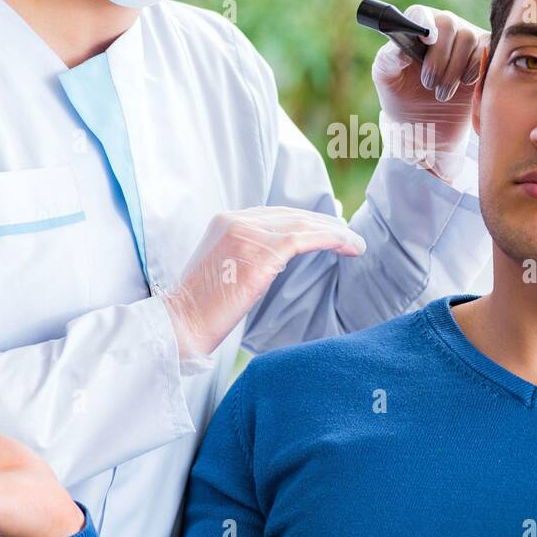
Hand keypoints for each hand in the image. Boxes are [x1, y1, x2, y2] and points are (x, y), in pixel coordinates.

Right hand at [162, 205, 367, 360]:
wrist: (181, 323)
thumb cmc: (201, 309)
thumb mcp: (223, 269)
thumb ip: (247, 255)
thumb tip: (277, 260)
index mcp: (225, 220)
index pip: (275, 214)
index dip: (305, 220)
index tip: (328, 228)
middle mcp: (236, 220)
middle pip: (291, 215)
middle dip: (324, 224)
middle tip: (348, 234)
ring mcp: (246, 233)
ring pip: (302, 224)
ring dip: (334, 233)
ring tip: (355, 244)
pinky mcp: (260, 252)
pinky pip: (304, 238)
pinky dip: (331, 240)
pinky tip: (349, 247)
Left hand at [371, 4, 486, 182]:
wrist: (427, 123)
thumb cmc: (402, 95)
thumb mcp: (387, 78)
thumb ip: (389, 58)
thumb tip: (400, 47)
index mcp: (415, 27)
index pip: (419, 14)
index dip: (424, 24)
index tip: (426, 41)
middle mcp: (442, 28)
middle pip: (447, 23)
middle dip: (438, 57)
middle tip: (428, 83)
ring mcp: (465, 39)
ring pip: (467, 38)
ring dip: (453, 71)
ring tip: (441, 93)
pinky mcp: (484, 54)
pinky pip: (487, 50)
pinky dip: (475, 69)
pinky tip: (464, 83)